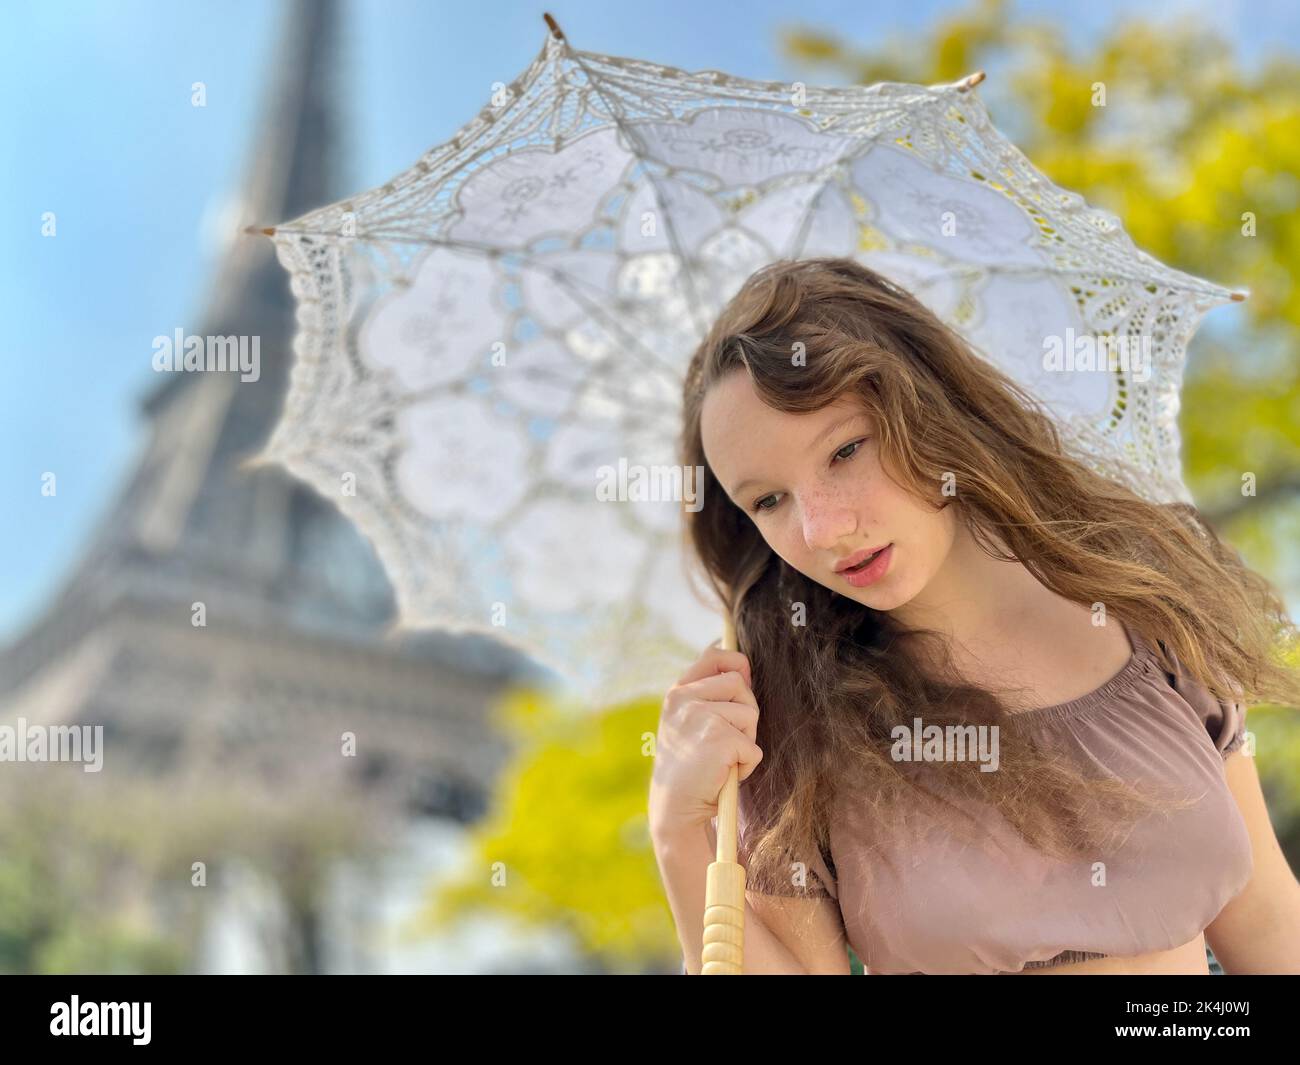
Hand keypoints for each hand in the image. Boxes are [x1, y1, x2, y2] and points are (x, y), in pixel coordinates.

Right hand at [649, 641, 761, 836]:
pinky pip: (753, 747)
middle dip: (744, 712)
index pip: (715, 656)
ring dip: (746, 741)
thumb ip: (709, 693)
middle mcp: (685, 699)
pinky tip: (724, 774)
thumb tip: (744, 666)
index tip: (741, 677)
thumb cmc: (690, 765)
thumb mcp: (689, 720)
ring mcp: (700, 717)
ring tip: (722, 759)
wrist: (675, 807)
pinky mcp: (719, 740)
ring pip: (751, 715)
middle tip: (726, 740)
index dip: (736, 663)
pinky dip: (746, 766)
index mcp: (678, 692)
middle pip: (740, 684)